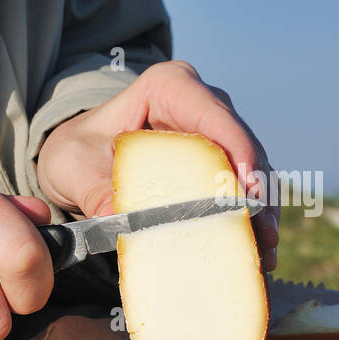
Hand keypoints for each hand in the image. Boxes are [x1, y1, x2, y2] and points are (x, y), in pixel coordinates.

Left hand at [36, 60, 280, 269]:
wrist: (79, 161)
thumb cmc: (77, 151)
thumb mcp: (75, 167)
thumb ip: (95, 190)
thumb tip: (118, 218)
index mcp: (169, 87)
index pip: (214, 115)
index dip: (239, 150)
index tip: (250, 190)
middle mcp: (202, 104)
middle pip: (242, 147)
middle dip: (256, 193)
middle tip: (262, 235)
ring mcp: (216, 133)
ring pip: (252, 171)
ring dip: (260, 213)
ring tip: (263, 252)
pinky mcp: (219, 163)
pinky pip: (244, 190)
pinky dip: (250, 220)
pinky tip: (256, 251)